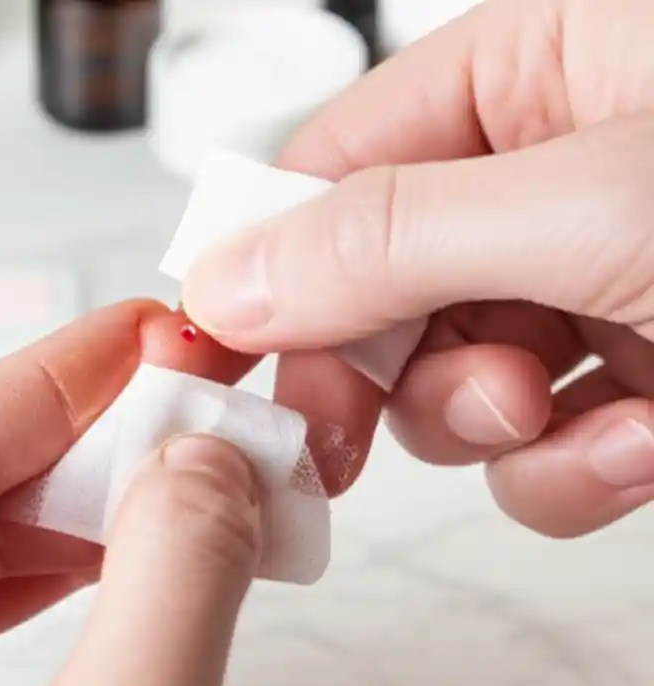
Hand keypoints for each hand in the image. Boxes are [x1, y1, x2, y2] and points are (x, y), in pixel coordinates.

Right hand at [181, 0, 653, 537]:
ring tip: (557, 415)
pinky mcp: (643, 379)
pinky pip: (540, 445)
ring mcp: (598, 281)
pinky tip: (641, 451)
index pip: (338, 163)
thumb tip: (235, 281)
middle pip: (374, 289)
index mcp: (537, 71)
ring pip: (448, 383)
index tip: (217, 348)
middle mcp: (553, 176)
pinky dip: (571, 472)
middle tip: (338, 437)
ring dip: (489, 427)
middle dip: (378, 373)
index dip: (269, 258)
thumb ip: (394, 241)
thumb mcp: (598, 204)